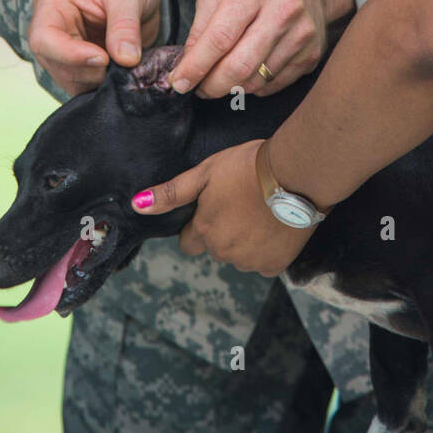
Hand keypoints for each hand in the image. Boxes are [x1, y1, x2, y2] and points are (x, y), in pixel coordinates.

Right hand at [28, 0, 161, 94]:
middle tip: (120, 63)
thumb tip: (125, 59)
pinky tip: (121, 72)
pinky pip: (84, 85)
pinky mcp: (81, 66)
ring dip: (96, 79)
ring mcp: (65, 50)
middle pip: (54, 63)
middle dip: (87, 69)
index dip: (69, 54)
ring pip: (68, 79)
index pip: (43, 37)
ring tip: (124, 64)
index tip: (104, 57)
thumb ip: (125, 23)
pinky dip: (102, 85)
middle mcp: (52, 29)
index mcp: (53, 3)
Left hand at [132, 141, 313, 275]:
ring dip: (246, 240)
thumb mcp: (205, 172)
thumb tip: (137, 205)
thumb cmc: (247, 167)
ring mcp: (249, 261)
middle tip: (241, 203)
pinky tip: (275, 225)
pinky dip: (268, 248)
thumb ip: (172, 193)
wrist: (295, 174)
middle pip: (216, 248)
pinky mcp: (274, 266)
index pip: (189, 242)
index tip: (215, 208)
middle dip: (224, 231)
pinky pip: (264, 262)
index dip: (199, 225)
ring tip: (260, 211)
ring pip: (240, 256)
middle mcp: (223, 252)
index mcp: (204, 230)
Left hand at [165, 0, 353, 98]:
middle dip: (212, 85)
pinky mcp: (311, 54)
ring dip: (231, 87)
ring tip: (221, 77)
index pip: (219, 38)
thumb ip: (202, 25)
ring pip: (256, 80)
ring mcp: (302, 34)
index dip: (195, 66)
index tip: (179, 82)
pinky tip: (246, 72)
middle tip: (199, 88)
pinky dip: (253, 86)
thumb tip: (188, 64)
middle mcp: (284, 8)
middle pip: (240, 65)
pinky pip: (273, 85)